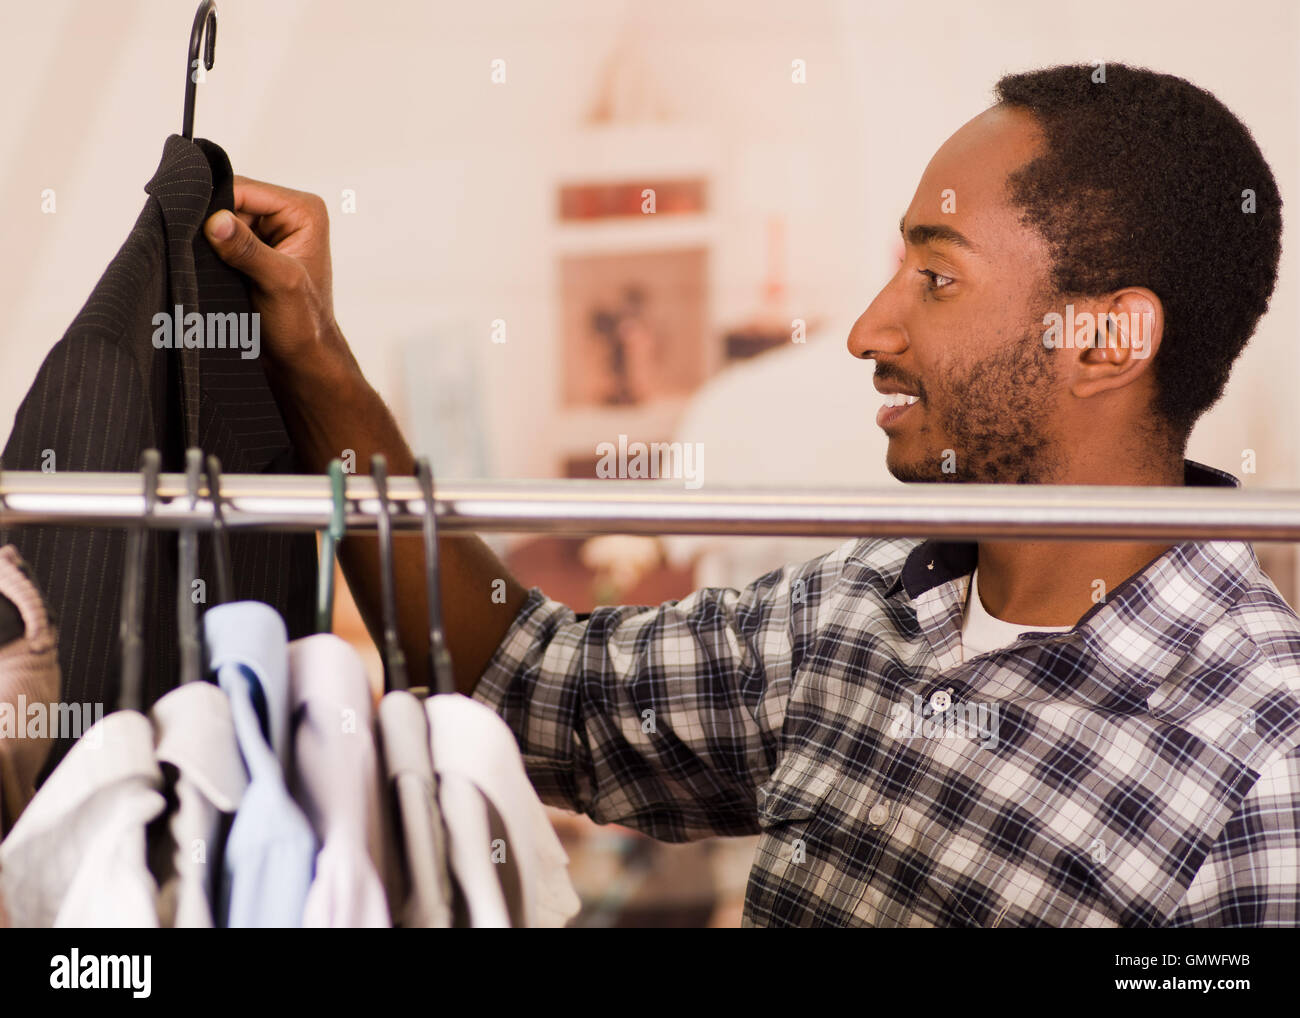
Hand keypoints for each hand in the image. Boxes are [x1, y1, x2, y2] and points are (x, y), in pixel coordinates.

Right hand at [202, 176, 351, 379]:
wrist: (300, 360)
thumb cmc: (303, 325)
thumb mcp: (278, 283)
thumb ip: (248, 250)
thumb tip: (216, 221)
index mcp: (304, 211)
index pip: (244, 189)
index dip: (213, 203)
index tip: (186, 221)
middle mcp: (287, 215)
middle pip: (228, 201)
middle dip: (208, 222)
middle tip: (189, 248)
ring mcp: (267, 233)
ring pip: (218, 221)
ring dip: (204, 240)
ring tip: (199, 263)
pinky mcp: (251, 251)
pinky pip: (218, 240)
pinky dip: (206, 252)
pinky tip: (200, 267)